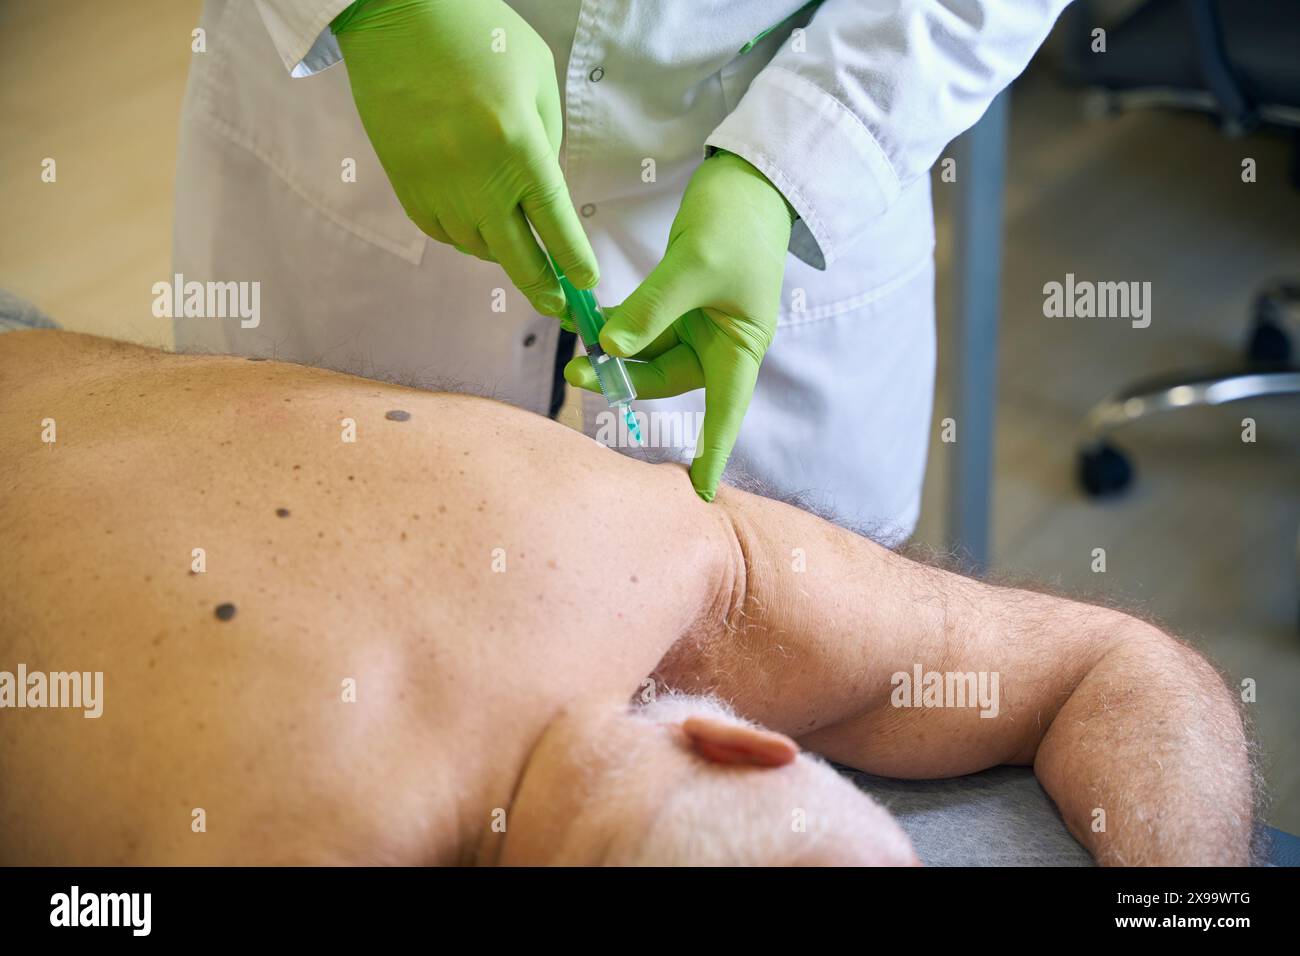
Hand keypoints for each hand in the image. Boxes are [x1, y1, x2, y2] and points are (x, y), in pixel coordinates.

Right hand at [333, 0, 597, 314]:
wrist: (398, 18)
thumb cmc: (480, 35)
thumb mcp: (537, 78)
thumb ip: (547, 139)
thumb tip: (543, 191)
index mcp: (519, 149)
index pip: (556, 225)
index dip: (575, 262)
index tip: (588, 284)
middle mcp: (477, 179)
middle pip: (517, 258)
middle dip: (544, 290)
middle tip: (560, 307)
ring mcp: (437, 187)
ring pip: (479, 248)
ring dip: (504, 254)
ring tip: (520, 249)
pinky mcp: (407, 186)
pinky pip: (443, 233)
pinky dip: (466, 237)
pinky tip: (479, 225)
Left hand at [564, 151, 793, 499]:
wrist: (748, 177)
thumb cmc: (739, 222)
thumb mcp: (694, 267)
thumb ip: (651, 310)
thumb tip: (609, 350)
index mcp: (741, 346)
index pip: (725, 413)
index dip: (712, 452)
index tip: (700, 493)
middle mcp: (720, 342)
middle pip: (665, 379)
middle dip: (622, 379)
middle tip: (576, 374)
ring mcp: (697, 322)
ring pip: (646, 352)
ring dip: (610, 350)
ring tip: (572, 340)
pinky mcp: (676, 301)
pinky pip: (639, 324)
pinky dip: (613, 322)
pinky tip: (582, 316)